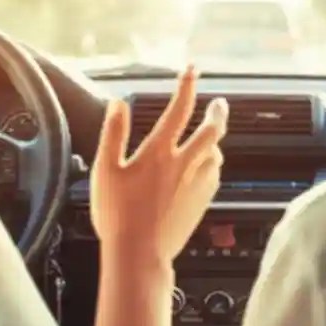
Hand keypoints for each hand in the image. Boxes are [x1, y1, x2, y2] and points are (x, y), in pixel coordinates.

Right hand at [90, 67, 228, 264]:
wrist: (139, 255)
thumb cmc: (117, 215)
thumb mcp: (106, 170)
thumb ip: (113, 134)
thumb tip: (119, 104)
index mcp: (159, 152)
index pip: (178, 109)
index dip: (186, 86)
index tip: (191, 70)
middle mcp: (184, 164)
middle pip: (212, 130)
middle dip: (217, 112)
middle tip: (219, 102)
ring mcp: (196, 184)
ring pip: (216, 152)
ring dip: (216, 139)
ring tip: (212, 135)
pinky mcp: (201, 202)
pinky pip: (215, 174)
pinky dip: (214, 163)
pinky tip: (209, 166)